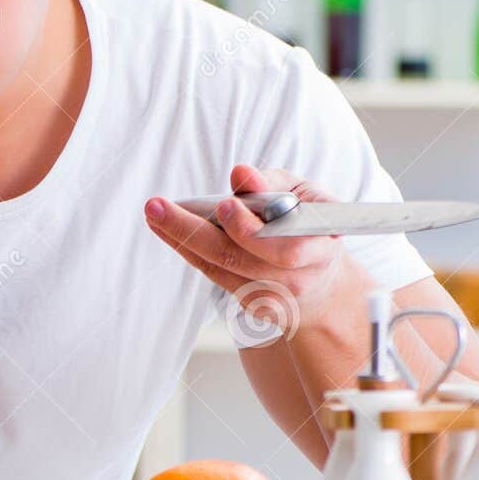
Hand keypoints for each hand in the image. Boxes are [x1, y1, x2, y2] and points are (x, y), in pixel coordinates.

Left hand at [143, 165, 353, 335]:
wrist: (324, 288)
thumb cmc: (312, 228)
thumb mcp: (307, 197)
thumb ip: (273, 183)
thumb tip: (241, 174)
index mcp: (320, 251)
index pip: (285, 248)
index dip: (252, 230)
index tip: (225, 206)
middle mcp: (296, 279)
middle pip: (239, 258)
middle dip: (194, 231)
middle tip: (159, 207)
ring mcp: (271, 297)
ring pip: (220, 267)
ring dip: (180, 238)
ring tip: (153, 212)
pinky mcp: (251, 305)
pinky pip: (214, 274)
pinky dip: (189, 249)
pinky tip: (165, 229)